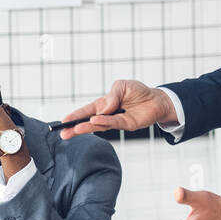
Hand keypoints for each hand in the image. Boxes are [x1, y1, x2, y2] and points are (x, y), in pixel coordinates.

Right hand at [59, 79, 176, 137]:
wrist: (157, 99)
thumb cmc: (139, 92)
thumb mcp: (122, 86)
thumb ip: (112, 95)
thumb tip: (104, 108)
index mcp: (104, 104)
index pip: (87, 110)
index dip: (75, 115)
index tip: (63, 121)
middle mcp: (108, 114)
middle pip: (88, 121)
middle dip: (75, 127)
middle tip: (63, 133)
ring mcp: (116, 121)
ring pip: (98, 125)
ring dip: (86, 127)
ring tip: (74, 129)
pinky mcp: (127, 124)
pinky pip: (113, 123)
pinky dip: (103, 122)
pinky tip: (94, 121)